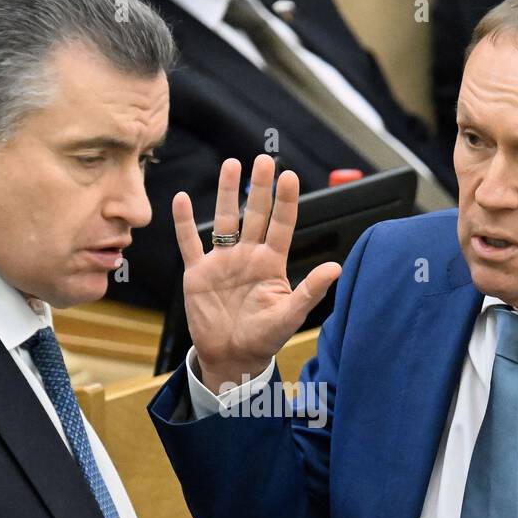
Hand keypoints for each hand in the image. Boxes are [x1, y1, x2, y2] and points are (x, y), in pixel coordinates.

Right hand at [173, 154, 341, 393]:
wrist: (231, 358)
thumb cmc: (264, 339)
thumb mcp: (290, 316)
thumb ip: (310, 291)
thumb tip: (336, 268)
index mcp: (271, 264)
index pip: (281, 225)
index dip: (285, 201)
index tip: (289, 176)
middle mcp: (248, 256)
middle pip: (254, 215)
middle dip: (259, 188)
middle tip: (263, 159)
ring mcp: (222, 262)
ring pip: (224, 220)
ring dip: (227, 193)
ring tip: (231, 165)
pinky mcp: (197, 273)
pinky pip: (189, 243)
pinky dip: (184, 223)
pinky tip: (181, 199)